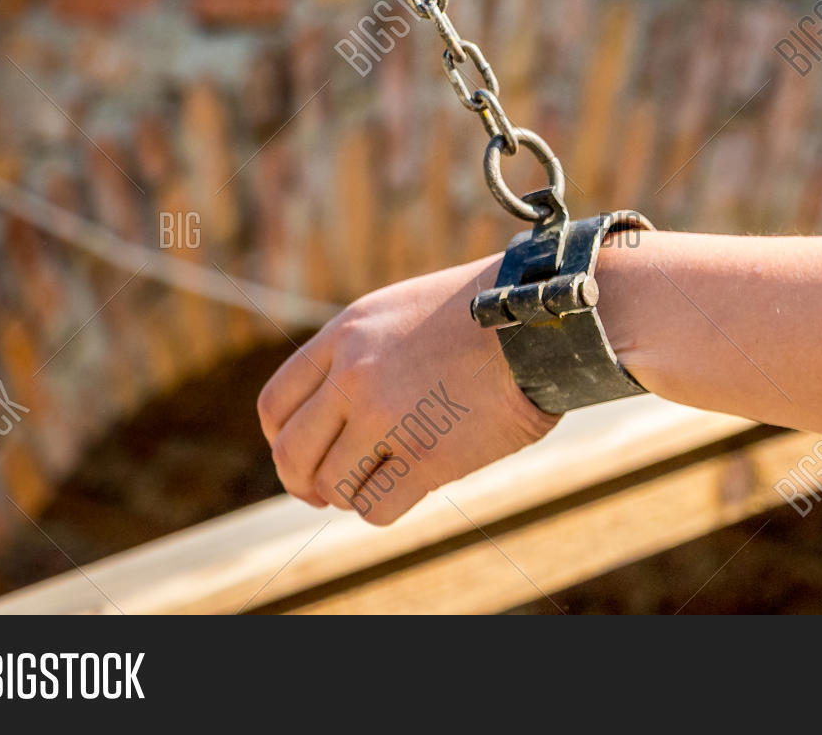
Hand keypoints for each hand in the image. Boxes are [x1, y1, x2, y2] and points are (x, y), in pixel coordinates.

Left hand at [257, 254, 559, 524]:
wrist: (545, 323)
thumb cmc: (489, 316)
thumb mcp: (406, 312)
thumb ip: (363, 353)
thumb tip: (336, 409)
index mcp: (347, 334)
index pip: (276, 405)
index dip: (282, 439)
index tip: (305, 453)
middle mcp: (354, 376)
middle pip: (291, 454)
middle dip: (305, 481)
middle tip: (325, 491)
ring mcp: (387, 418)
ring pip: (333, 486)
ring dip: (353, 491)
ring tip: (385, 479)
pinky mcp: (425, 457)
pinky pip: (374, 508)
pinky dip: (386, 507)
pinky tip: (412, 486)